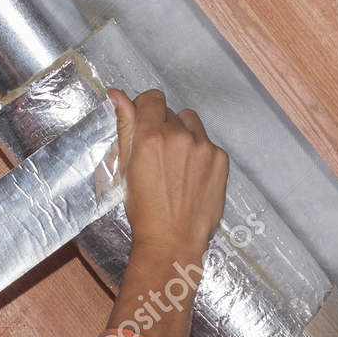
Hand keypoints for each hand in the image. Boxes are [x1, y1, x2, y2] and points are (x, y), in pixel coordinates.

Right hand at [104, 89, 228, 336]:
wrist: (172, 241)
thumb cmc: (143, 210)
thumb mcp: (126, 168)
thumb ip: (125, 127)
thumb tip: (117, 95)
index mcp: (150, 136)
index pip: (152, 98)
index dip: (146, 109)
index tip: (145, 125)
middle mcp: (179, 136)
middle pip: (171, 112)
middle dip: (163, 127)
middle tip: (159, 157)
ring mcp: (204, 147)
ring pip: (192, 124)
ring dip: (184, 135)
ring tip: (178, 165)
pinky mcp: (221, 159)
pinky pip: (208, 144)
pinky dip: (201, 155)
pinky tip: (192, 177)